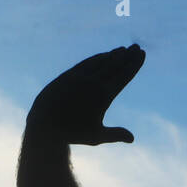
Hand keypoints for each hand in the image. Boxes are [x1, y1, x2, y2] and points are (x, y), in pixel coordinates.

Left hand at [27, 44, 144, 144]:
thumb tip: (132, 139)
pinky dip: (98, 58)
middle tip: (137, 47)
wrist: (44, 124)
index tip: (142, 55)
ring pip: (101, 61)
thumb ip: (115, 134)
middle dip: (128, 55)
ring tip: (123, 50)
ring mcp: (80, 77)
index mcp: (104, 96)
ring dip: (113, 55)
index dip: (134, 64)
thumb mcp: (95, 137)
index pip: (124, 75)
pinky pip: (87, 62)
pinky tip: (104, 55)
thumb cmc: (72, 134)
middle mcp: (93, 83)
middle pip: (115, 64)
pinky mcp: (69, 75)